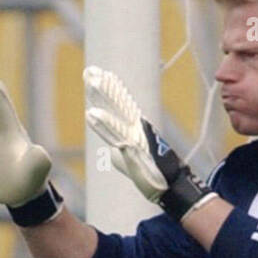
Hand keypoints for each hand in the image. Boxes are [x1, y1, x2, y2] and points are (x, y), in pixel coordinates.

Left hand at [83, 65, 215, 222]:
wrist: (167, 187)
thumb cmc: (149, 174)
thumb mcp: (127, 159)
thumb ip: (117, 148)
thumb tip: (110, 145)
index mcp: (136, 129)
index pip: (121, 104)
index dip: (111, 88)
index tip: (99, 73)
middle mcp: (137, 128)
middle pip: (118, 103)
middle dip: (104, 86)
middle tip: (89, 70)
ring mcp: (135, 137)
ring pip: (117, 113)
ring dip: (104, 96)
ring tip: (91, 80)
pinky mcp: (133, 149)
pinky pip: (115, 134)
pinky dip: (104, 123)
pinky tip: (91, 113)